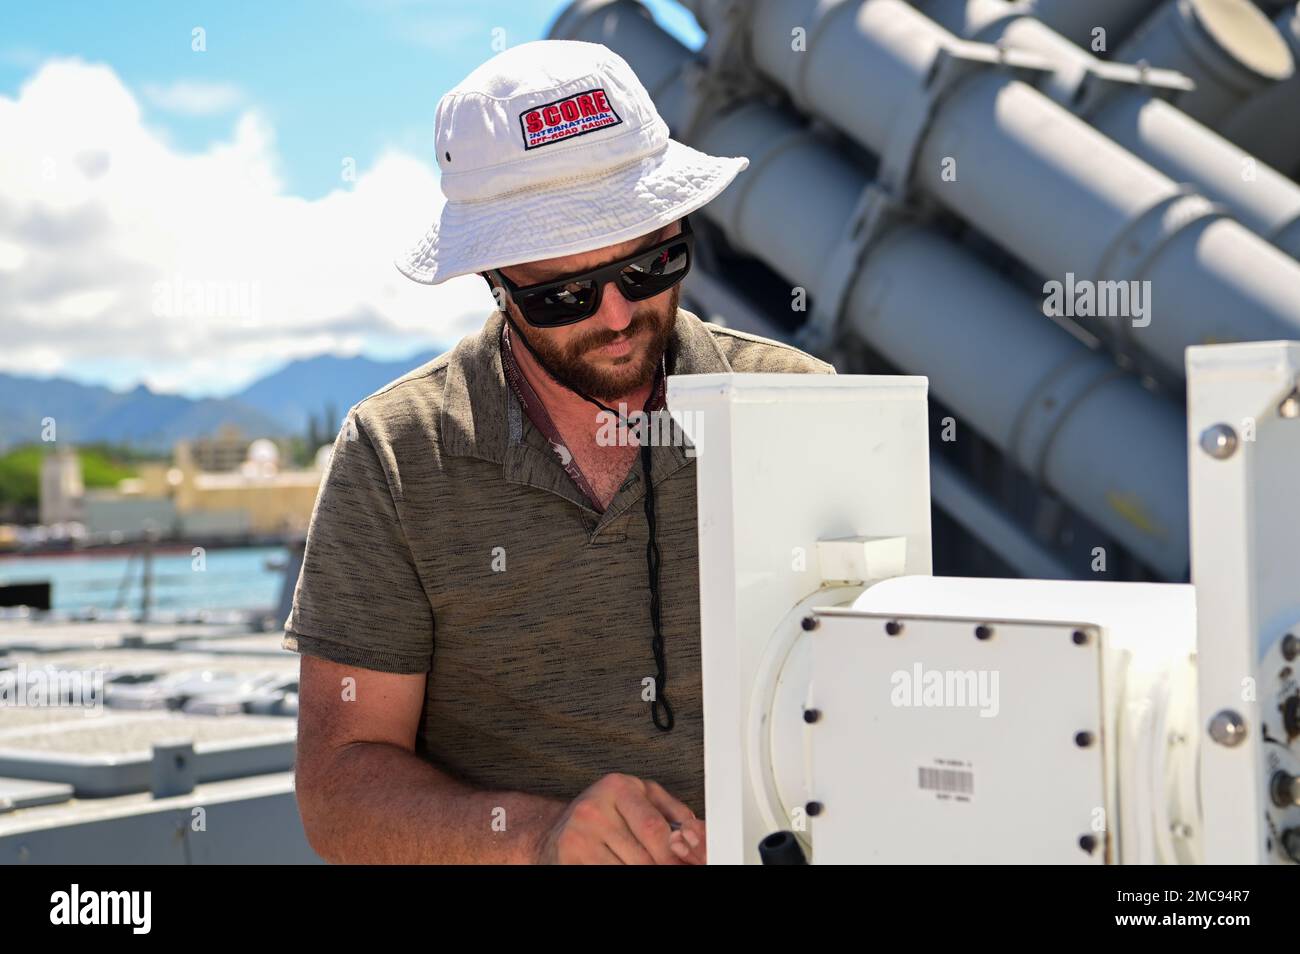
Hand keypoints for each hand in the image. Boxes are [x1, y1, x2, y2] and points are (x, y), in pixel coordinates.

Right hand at [532, 773, 706, 864]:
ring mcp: (578, 837)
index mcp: (617, 788)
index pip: (655, 829)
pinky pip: (606, 876)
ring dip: (643, 875)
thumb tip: (699, 832)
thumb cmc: (602, 815)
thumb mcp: (639, 798)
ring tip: (645, 867)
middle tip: (672, 869)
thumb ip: (672, 811)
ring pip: (628, 872)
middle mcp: (594, 810)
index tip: (685, 863)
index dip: (675, 854)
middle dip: (662, 868)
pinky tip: (624, 869)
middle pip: (644, 857)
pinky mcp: (568, 860)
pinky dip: (620, 877)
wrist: (553, 831)